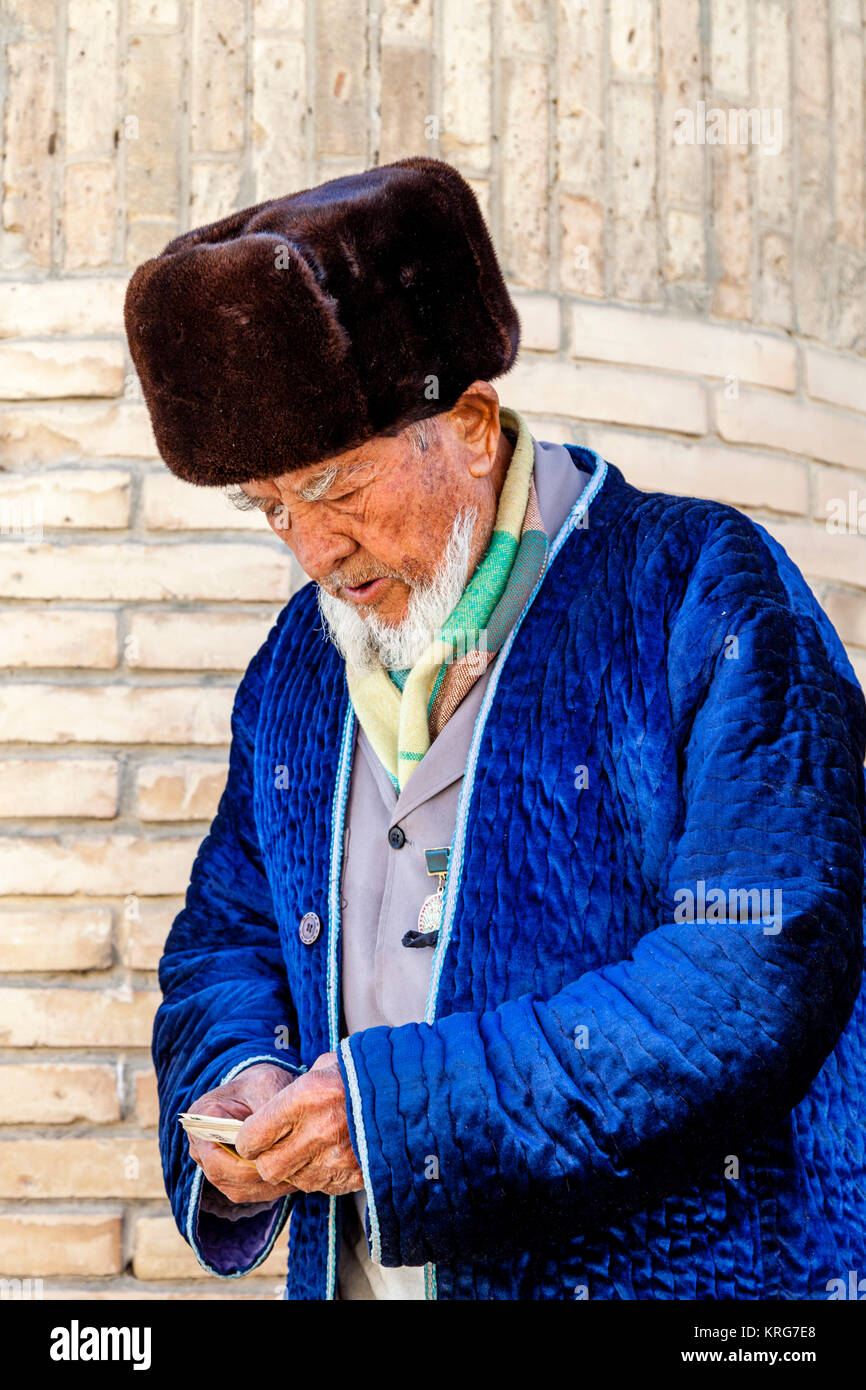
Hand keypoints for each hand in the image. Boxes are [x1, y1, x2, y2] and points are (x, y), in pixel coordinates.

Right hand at [186, 1062, 298, 1204]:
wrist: (260, 1088)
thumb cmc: (263, 1084)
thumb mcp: (268, 1085)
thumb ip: (268, 1110)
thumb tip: (274, 1140)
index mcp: (202, 1117)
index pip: (215, 1157)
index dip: (245, 1165)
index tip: (277, 1160)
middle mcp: (200, 1145)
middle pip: (224, 1177)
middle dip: (259, 1178)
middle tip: (292, 1172)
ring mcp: (211, 1163)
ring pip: (236, 1189)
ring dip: (266, 1187)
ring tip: (296, 1176)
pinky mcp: (227, 1175)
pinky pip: (246, 1192)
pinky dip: (269, 1189)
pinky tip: (291, 1179)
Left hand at [235, 1051, 364, 1196]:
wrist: (422, 1091)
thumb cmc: (373, 1070)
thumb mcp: (332, 1063)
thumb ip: (302, 1085)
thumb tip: (281, 1105)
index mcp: (308, 1097)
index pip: (252, 1136)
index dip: (246, 1138)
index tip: (250, 1134)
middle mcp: (320, 1132)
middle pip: (269, 1168)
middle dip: (266, 1159)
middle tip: (274, 1146)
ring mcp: (339, 1159)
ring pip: (294, 1180)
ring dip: (295, 1168)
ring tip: (309, 1147)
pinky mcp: (355, 1176)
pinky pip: (322, 1186)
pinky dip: (320, 1175)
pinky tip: (331, 1155)